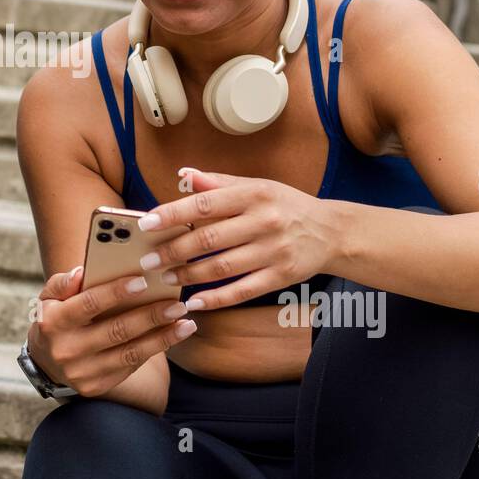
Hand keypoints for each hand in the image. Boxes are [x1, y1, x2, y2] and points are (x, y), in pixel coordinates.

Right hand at [25, 263, 199, 397]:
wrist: (45, 363)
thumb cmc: (55, 319)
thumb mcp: (49, 298)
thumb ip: (63, 283)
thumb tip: (81, 272)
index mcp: (54, 322)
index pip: (89, 304)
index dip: (116, 292)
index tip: (143, 281)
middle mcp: (67, 350)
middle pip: (116, 331)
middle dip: (150, 317)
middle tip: (177, 304)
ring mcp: (82, 372)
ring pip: (130, 353)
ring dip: (162, 338)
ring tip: (185, 323)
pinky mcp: (96, 386)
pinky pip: (130, 367)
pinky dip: (153, 350)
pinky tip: (171, 337)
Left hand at [136, 168, 342, 310]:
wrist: (331, 231)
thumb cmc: (285, 205)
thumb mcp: (256, 186)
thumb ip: (218, 183)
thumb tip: (182, 175)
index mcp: (254, 194)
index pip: (206, 204)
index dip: (173, 214)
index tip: (146, 224)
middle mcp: (265, 221)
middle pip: (210, 239)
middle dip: (174, 251)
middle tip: (148, 260)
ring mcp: (274, 251)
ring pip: (223, 267)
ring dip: (189, 276)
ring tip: (166, 279)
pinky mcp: (282, 276)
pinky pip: (243, 291)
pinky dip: (217, 299)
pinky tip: (195, 302)